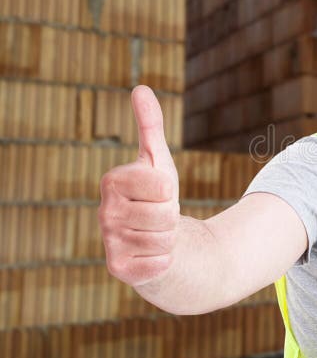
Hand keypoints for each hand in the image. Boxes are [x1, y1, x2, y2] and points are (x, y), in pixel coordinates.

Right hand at [98, 85, 180, 286]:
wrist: (157, 242)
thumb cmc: (158, 198)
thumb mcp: (159, 161)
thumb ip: (150, 126)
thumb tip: (141, 88)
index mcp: (112, 181)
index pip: (162, 186)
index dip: (169, 191)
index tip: (159, 193)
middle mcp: (104, 212)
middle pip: (166, 214)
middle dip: (172, 215)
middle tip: (160, 215)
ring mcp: (109, 242)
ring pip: (166, 238)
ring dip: (170, 237)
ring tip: (157, 233)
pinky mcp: (119, 269)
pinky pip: (161, 262)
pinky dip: (166, 259)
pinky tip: (154, 256)